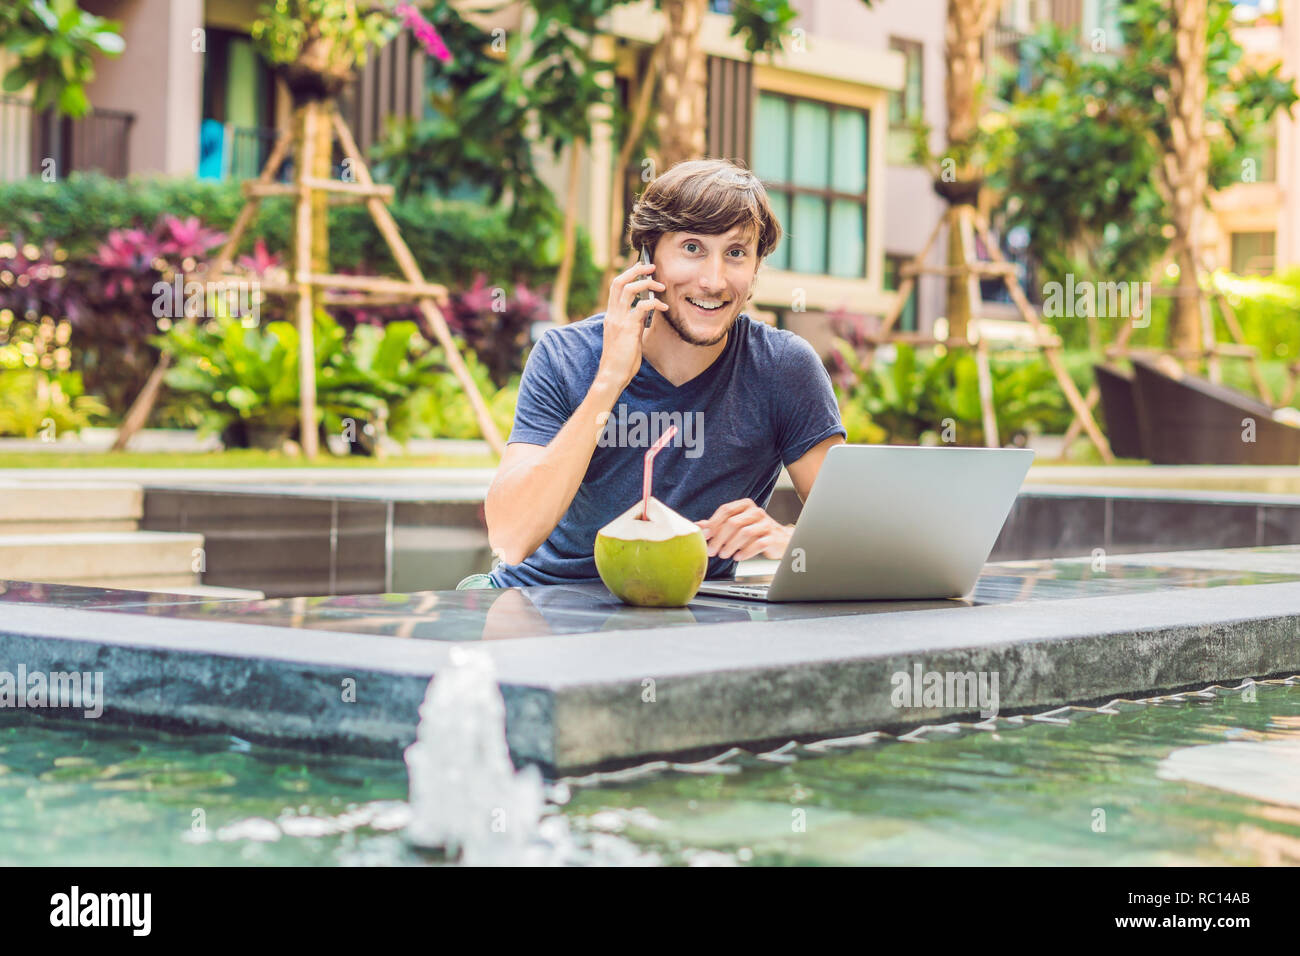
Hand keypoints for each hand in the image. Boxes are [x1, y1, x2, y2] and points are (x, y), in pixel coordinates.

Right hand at [596, 258, 667, 390]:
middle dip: (635, 271)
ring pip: (629, 289)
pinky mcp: (628, 328)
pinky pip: (642, 306)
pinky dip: (655, 303)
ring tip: (661, 286)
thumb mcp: (627, 338)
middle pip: (619, 282)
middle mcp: (612, 315)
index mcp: (611, 316)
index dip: (627, 274)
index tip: (640, 268)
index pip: (615, 287)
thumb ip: (633, 323)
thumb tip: (644, 314)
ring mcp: (619, 320)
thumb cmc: (621, 360)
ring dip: (646, 283)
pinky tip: (664, 307)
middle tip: (651, 266)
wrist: (612, 375)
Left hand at [696, 498, 792, 561]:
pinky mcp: (773, 537)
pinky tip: (738, 557)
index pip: (726, 510)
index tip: (705, 536)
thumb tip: (697, 526)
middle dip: (720, 538)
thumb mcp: (735, 525)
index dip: (713, 524)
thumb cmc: (755, 532)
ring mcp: (766, 524)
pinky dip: (745, 552)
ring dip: (731, 546)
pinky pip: (758, 544)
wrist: (781, 539)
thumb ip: (717, 525)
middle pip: (733, 523)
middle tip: (712, 550)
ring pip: (745, 533)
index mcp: (745, 505)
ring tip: (724, 554)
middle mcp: (756, 512)